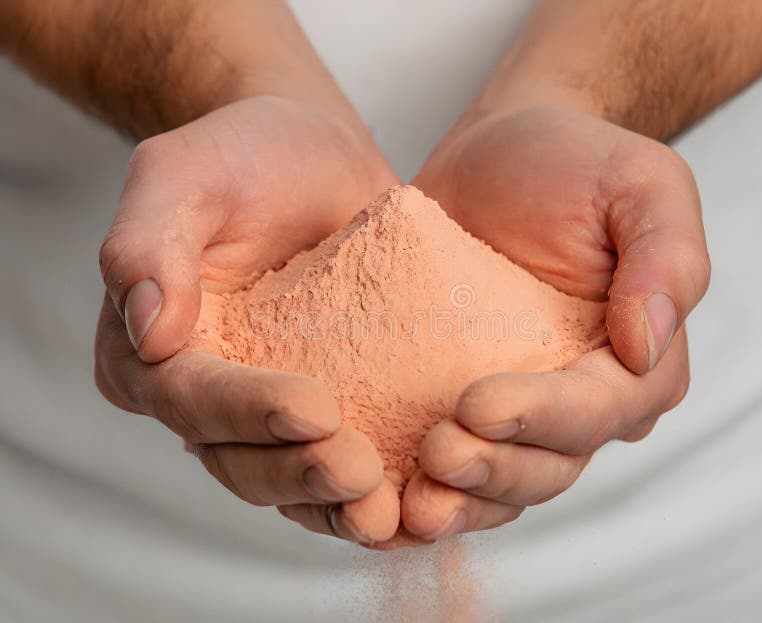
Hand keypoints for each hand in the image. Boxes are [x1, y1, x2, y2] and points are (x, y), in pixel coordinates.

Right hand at [95, 95, 400, 544]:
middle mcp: (201, 393)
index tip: (316, 410)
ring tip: (387, 511)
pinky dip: (366, 491)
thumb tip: (147, 330)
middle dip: (297, 472)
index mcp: (151, 349)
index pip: (190, 397)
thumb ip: (148, 243)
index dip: (247, 412)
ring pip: (285, 478)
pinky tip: (410, 503)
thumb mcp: (183, 175)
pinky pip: (332, 461)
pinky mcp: (323, 407)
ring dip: (333, 502)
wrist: (312, 159)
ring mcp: (262, 409)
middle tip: (360, 472)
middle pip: (237, 457)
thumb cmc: (245, 156)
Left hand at [401, 105, 709, 538]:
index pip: (600, 409)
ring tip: (409, 502)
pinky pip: (453, 456)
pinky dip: (420, 484)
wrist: (499, 152)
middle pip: (550, 463)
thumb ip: (667, 258)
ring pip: (501, 480)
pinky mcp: (460, 400)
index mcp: (636, 360)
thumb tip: (649, 342)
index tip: (475, 404)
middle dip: (495, 470)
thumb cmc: (574, 160)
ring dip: (459, 499)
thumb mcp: (641, 184)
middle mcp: (583, 399)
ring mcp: (520, 408)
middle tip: (434, 456)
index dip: (543, 418)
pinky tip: (383, 496)